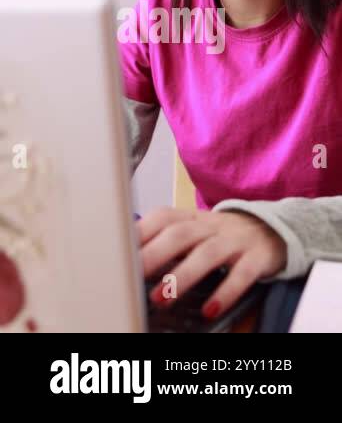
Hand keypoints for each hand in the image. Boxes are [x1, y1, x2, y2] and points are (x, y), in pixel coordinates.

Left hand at [137, 207, 286, 319]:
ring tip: (162, 299)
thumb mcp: (195, 232)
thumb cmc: (222, 236)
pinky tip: (210, 310)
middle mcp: (212, 225)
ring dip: (183, 276)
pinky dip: (226, 292)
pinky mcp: (257, 257)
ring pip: (208, 253)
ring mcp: (235, 240)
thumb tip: (130, 262)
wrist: (273, 229)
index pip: (163, 217)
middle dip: (155, 254)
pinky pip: (243, 273)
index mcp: (192, 217)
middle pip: (181, 233)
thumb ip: (166, 243)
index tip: (119, 249)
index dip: (141, 231)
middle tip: (132, 276)